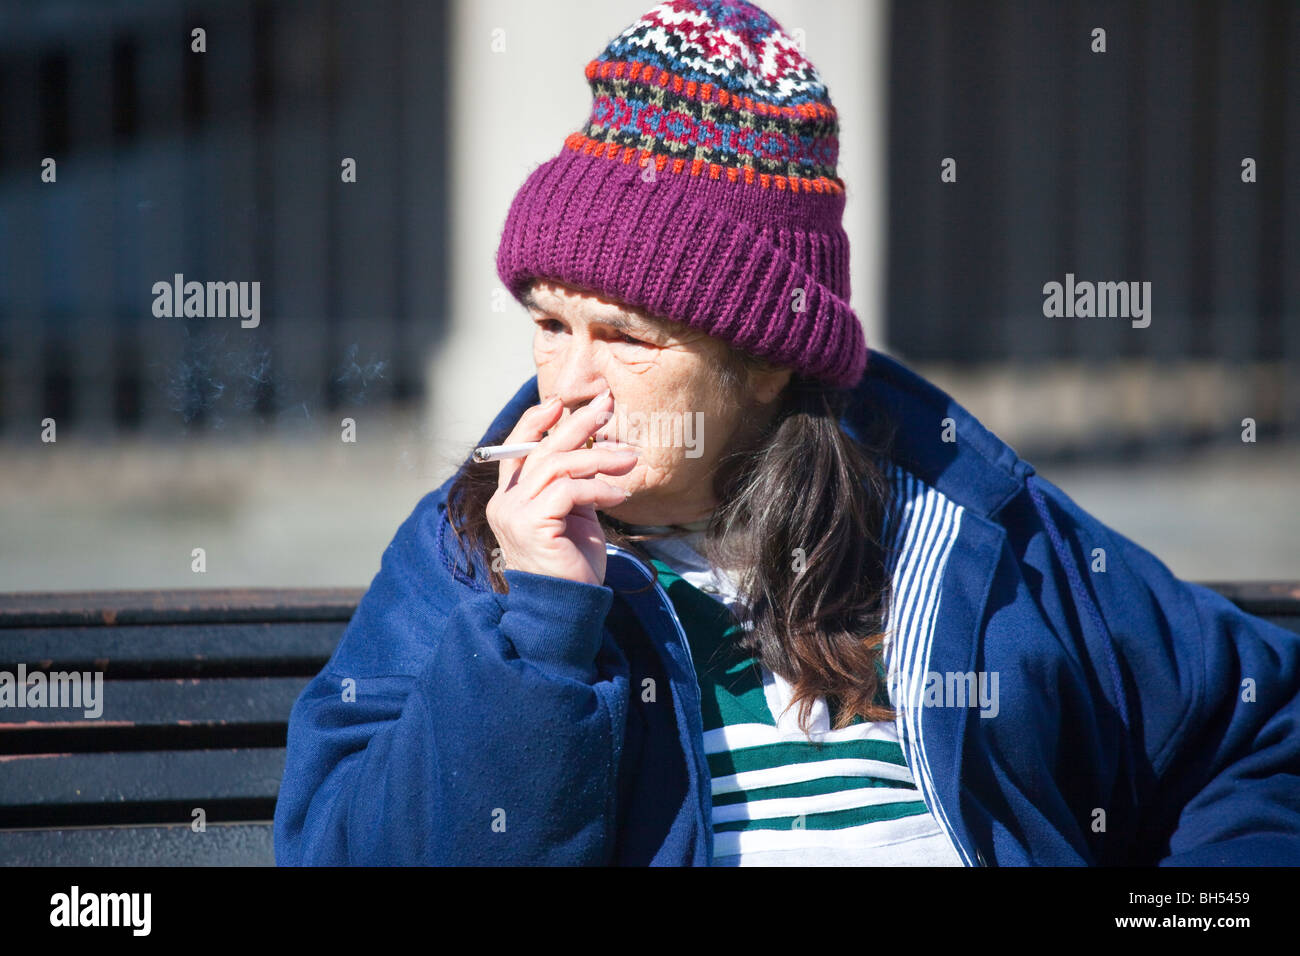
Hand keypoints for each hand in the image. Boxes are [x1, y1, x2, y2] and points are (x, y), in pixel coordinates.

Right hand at [485, 390, 637, 585]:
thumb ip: (573, 485)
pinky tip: (619, 495)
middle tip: (606, 406)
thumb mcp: (574, 516)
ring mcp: (514, 513)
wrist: (567, 607)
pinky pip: (568, 491)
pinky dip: (598, 488)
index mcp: (511, 497)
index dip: (537, 421)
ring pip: (556, 466)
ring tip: (630, 458)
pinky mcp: (531, 524)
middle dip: (576, 424)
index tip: (563, 403)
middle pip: (540, 449)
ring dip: (598, 457)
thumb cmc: (571, 564)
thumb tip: (593, 449)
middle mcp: (506, 502)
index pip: (517, 448)